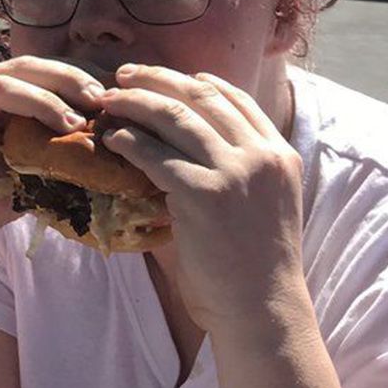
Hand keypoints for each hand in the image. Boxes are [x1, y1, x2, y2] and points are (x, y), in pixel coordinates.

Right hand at [0, 57, 105, 253]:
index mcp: (9, 107)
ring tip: (67, 121)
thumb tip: (109, 168)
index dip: (80, 82)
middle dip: (67, 80)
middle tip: (99, 102)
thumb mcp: (28, 186)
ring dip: (36, 97)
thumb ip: (57, 170)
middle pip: (27, 68)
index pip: (48, 77)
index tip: (114, 102)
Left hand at [94, 66, 307, 335]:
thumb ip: (233, 170)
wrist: (263, 311)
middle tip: (124, 76)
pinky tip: (111, 138)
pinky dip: (128, 140)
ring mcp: (234, 172)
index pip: (235, 98)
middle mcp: (261, 155)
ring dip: (135, 102)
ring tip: (108, 100)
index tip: (166, 78)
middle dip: (158, 79)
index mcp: (279, 154)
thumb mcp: (261, 205)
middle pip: (202, 96)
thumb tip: (186, 147)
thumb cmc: (253, 268)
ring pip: (174, 116)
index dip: (196, 80)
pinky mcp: (203, 194)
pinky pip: (154, 154)